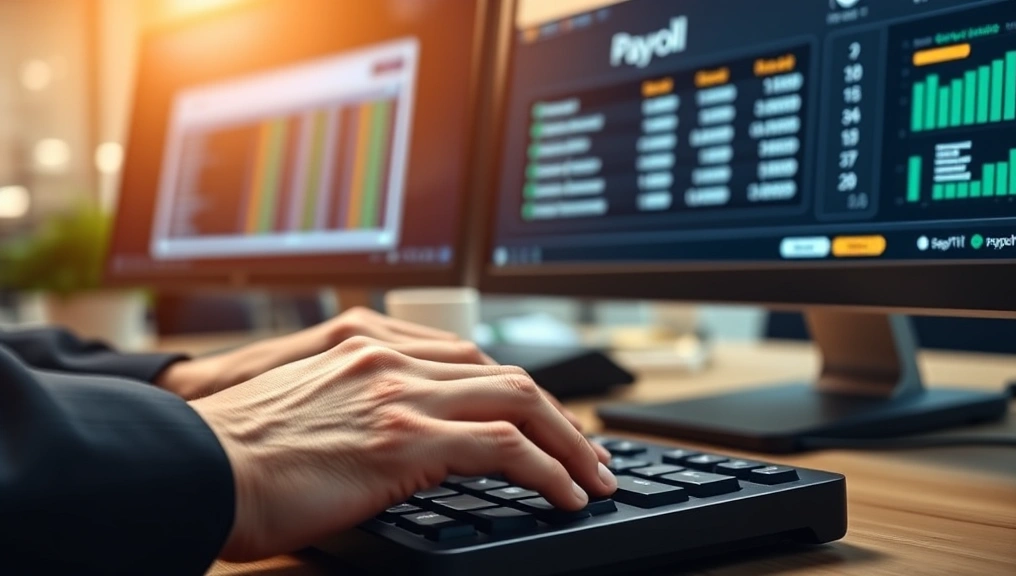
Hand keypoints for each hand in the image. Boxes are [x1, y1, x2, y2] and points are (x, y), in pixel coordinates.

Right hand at [155, 308, 597, 447]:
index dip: (516, 390)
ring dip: (569, 442)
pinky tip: (565, 493)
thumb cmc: (237, 452)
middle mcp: (390, 355)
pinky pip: (504, 447)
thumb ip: (361, 403)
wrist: (192, 467)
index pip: (468, 357)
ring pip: (520, 401)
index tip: (542, 421)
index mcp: (366, 342)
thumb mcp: (307, 406)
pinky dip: (548, 469)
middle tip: (586, 450)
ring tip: (593, 476)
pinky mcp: (404, 437)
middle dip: (558, 414)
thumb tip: (401, 439)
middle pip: (505, 373)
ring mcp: (400, 392)